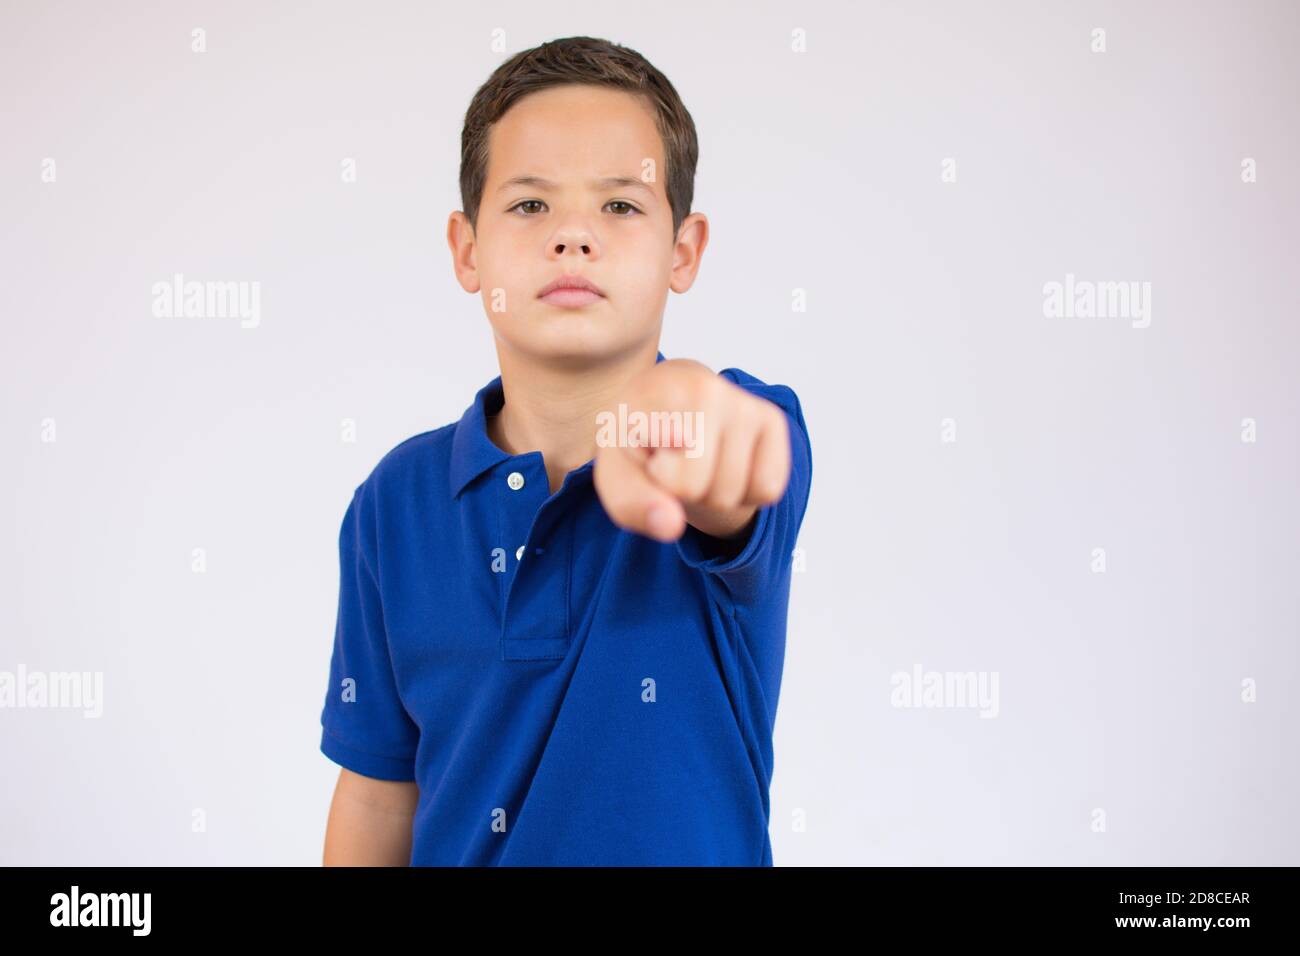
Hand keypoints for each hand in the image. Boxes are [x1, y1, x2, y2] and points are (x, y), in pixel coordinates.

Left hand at [593, 358, 791, 542]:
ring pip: (735, 494)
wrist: (661, 402)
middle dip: (683, 491)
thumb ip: (632, 502)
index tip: (645, 447)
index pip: (674, 479)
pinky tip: (722, 462)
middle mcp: (710, 389)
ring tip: (694, 460)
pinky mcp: (773, 420)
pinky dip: (746, 492)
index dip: (658, 477)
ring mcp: (746, 403)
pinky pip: (768, 489)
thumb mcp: (616, 472)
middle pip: (701, 490)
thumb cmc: (637, 439)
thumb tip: (671, 526)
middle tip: (671, 459)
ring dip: (712, 493)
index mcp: (662, 394)